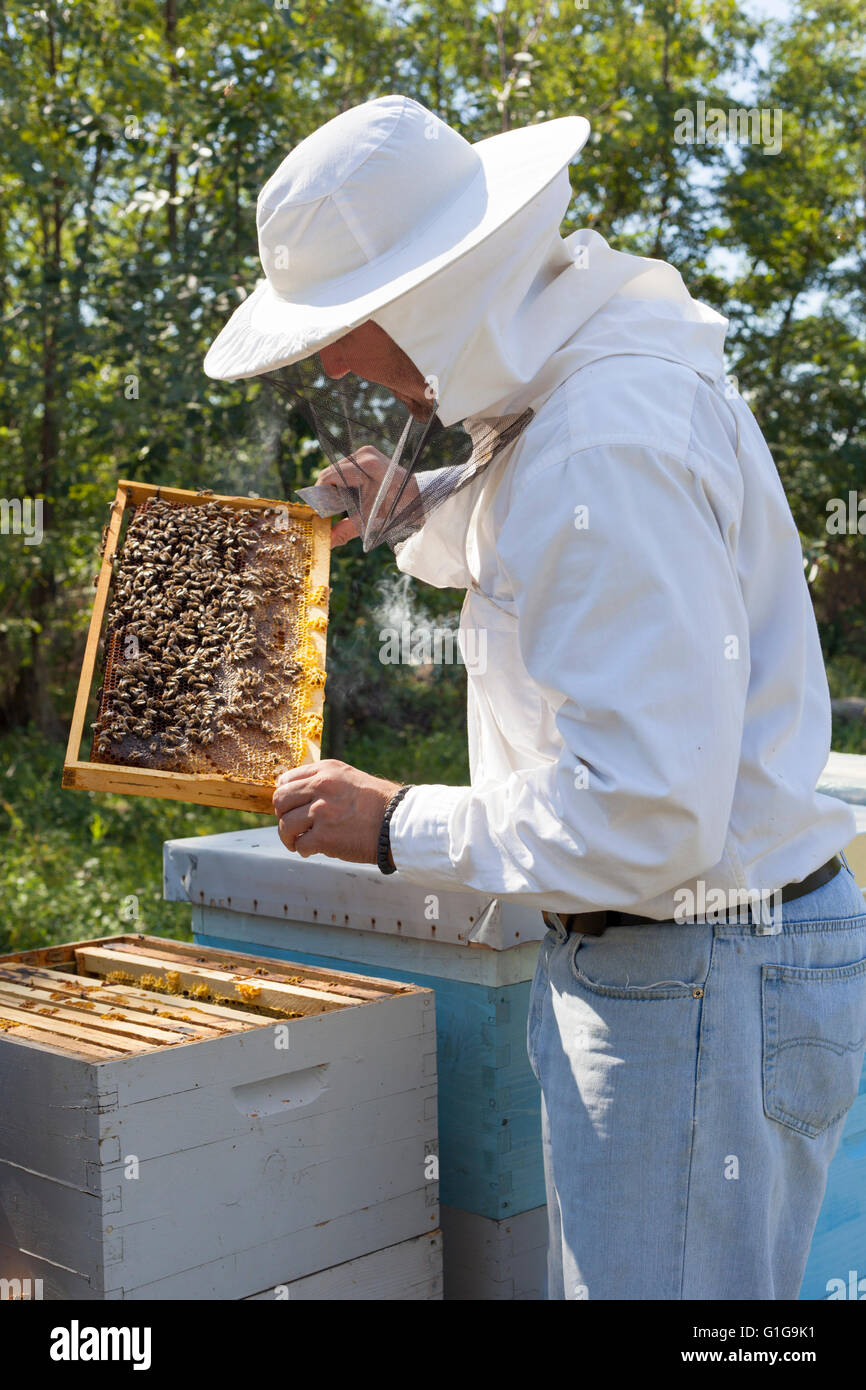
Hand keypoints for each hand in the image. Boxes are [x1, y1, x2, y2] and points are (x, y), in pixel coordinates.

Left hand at [272, 759, 402, 863]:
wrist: (398, 822)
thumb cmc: (377, 803)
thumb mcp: (348, 778)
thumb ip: (322, 781)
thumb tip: (295, 795)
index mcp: (326, 771)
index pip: (286, 779)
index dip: (285, 796)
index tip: (290, 807)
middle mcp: (321, 787)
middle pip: (279, 801)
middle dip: (282, 816)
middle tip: (292, 826)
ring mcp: (321, 812)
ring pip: (285, 825)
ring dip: (289, 837)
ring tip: (299, 841)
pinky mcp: (325, 837)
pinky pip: (299, 844)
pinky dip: (303, 850)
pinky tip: (313, 850)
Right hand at [317, 445, 420, 547]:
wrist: (418, 497)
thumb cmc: (397, 508)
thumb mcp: (369, 521)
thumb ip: (344, 530)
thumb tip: (326, 543)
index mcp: (366, 466)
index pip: (329, 476)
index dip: (320, 494)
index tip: (319, 512)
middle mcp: (364, 455)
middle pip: (331, 472)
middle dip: (326, 492)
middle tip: (328, 512)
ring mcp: (365, 452)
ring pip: (336, 470)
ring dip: (334, 487)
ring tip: (340, 504)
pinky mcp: (366, 454)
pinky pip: (345, 468)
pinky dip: (342, 482)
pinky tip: (348, 495)